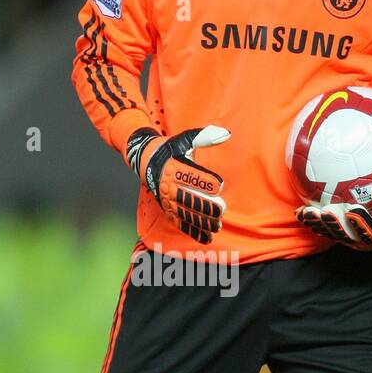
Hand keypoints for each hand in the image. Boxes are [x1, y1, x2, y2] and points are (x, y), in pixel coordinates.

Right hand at [126, 125, 229, 243]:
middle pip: (188, 198)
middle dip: (205, 206)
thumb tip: (225, 134)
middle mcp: (169, 185)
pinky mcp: (168, 210)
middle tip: (222, 209)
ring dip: (201, 222)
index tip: (220, 186)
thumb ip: (205, 137)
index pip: (191, 176)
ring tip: (217, 226)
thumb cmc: (171, 148)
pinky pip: (181, 223)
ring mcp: (167, 200)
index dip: (205, 182)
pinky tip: (207, 238)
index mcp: (174, 167)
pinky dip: (193, 232)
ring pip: (185, 214)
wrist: (146, 160)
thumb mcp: (185, 139)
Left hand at [296, 197, 371, 249]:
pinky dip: (310, 220)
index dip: (361, 224)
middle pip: (345, 234)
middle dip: (335, 224)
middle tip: (326, 211)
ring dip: (318, 223)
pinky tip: (299, 211)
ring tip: (308, 212)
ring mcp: (345, 237)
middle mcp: (359, 240)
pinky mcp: (333, 231)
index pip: (369, 233)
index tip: (354, 210)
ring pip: (330, 232)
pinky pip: (320, 227)